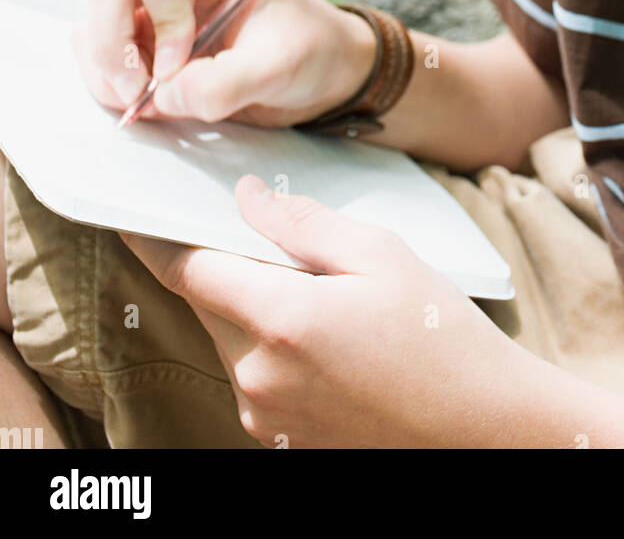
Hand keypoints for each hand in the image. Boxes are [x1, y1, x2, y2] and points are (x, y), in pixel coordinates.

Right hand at [72, 0, 376, 126]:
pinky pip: (100, 55)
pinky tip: (153, 101)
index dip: (156, 24)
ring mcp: (153, 4)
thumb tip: (163, 96)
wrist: (319, 71)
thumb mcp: (281, 68)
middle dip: (114, 49)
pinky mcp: (144, 38)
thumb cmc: (311, 52)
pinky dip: (111, 85)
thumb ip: (226, 84)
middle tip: (142, 96)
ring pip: (94, 25)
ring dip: (111, 73)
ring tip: (157, 102)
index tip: (180, 68)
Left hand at [119, 177, 545, 448]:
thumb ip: (303, 223)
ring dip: (254, 308)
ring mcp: (266, 414)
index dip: (157, 239)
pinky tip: (330, 337)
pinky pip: (253, 375)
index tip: (132, 214)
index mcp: (281, 320)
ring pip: (232, 338)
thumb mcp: (380, 254)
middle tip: (282, 247)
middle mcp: (258, 375)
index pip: (190, 271)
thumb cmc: (439, 334)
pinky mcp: (280, 438)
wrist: (479, 426)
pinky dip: (271, 345)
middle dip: (230, 267)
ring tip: (326, 297)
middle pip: (211, 303)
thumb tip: (248, 198)